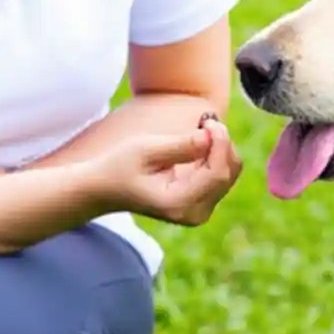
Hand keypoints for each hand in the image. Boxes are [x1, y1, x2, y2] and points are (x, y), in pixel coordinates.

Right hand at [97, 117, 242, 226]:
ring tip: (198, 129)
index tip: (209, 119)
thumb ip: (180, 145)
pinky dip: (215, 155)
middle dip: (222, 143)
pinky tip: (197, 142)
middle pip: (228, 173)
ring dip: (220, 147)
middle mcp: (193, 214)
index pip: (217, 174)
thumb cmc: (119, 167)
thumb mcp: (145, 150)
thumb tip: (212, 135)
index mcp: (178, 204)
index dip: (220, 143)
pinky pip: (221, 174)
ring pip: (229, 173)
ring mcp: (198, 211)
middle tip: (204, 120)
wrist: (104, 189)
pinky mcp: (200, 203)